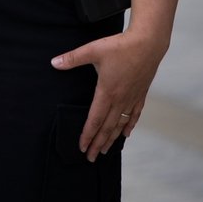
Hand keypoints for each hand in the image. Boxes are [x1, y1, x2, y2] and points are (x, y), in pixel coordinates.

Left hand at [50, 28, 167, 161]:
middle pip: (107, 127)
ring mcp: (132, 98)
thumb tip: (54, 62)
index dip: (88, 134)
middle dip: (98, 143)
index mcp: (107, 92)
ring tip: (105, 150)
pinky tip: (126, 134)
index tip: (82, 147)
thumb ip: (73, 58)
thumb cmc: (120, 46)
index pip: (95, 119)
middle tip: (91, 158)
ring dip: (112, 139)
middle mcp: (120, 99)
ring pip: (120, 124)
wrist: (148, 43)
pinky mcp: (141, 94)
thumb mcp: (93, 50)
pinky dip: (129, 126)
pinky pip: (135, 116)